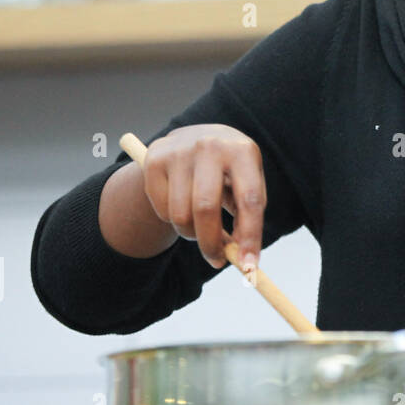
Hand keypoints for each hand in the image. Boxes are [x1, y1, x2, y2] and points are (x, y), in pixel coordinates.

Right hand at [141, 124, 266, 271]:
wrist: (193, 137)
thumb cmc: (228, 171)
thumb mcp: (246, 183)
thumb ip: (247, 217)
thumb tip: (242, 259)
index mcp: (242, 151)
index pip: (250, 200)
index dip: (251, 236)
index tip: (249, 266)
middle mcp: (210, 146)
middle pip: (206, 208)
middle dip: (211, 244)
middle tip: (218, 261)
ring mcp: (179, 151)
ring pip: (180, 214)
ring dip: (191, 234)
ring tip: (201, 228)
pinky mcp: (154, 160)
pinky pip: (162, 210)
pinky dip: (173, 221)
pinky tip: (182, 206)